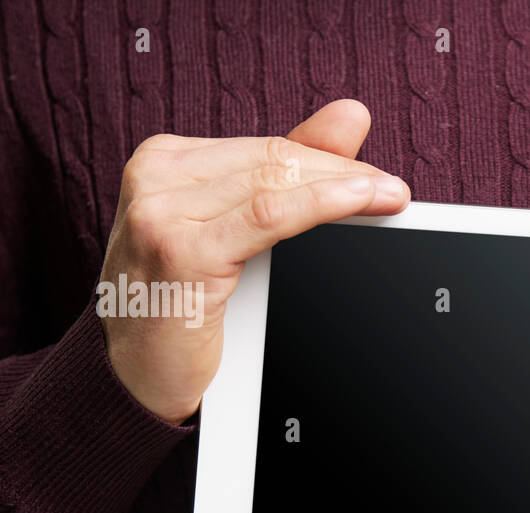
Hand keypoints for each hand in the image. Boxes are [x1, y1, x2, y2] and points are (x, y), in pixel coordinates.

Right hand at [97, 99, 408, 423]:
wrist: (136, 380)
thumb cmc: (184, 309)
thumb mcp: (232, 234)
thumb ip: (284, 178)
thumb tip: (351, 115)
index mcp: (164, 162)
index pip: (265, 149)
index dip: (329, 159)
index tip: (378, 177)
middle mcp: (155, 177)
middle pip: (272, 161)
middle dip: (342, 172)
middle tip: (392, 188)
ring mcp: (160, 211)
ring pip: (274, 183)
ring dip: (343, 187)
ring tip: (389, 196)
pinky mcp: (180, 250)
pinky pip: (269, 216)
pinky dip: (322, 206)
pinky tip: (359, 204)